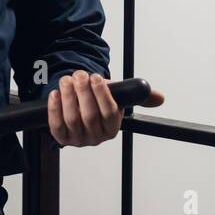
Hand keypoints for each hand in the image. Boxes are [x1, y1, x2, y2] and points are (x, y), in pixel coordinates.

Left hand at [47, 71, 165, 147]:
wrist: (79, 106)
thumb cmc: (98, 100)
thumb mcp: (117, 97)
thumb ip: (137, 96)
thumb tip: (160, 97)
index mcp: (112, 128)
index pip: (110, 113)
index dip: (102, 94)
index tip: (96, 76)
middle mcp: (95, 137)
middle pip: (90, 116)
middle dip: (84, 92)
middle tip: (80, 75)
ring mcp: (78, 139)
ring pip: (72, 119)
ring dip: (68, 97)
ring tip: (67, 80)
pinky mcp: (61, 138)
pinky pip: (56, 126)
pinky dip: (54, 109)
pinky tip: (55, 94)